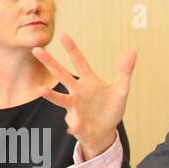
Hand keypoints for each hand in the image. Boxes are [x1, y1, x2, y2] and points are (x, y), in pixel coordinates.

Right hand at [31, 34, 135, 157]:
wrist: (105, 131)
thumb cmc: (111, 109)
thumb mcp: (121, 90)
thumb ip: (125, 72)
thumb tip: (133, 51)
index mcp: (89, 81)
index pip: (80, 62)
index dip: (72, 50)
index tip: (63, 36)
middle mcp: (78, 91)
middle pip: (61, 75)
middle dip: (49, 63)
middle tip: (36, 50)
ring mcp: (74, 106)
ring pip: (59, 98)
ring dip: (50, 95)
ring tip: (41, 90)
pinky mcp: (75, 121)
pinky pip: (74, 122)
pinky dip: (74, 125)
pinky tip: (74, 129)